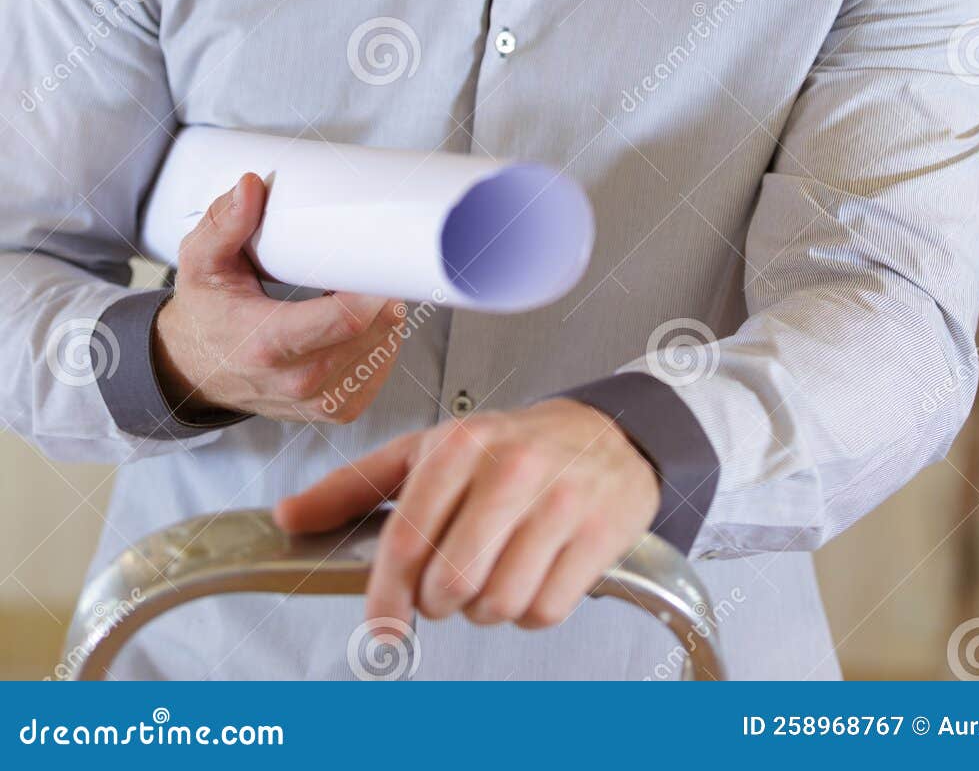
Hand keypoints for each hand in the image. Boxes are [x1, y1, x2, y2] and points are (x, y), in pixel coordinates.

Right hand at [151, 172, 407, 424]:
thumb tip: (252, 186)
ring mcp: (322, 402)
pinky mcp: (338, 411)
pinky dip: (380, 340)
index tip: (380, 254)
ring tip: (355, 287)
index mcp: (268, 344)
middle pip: (378, 331)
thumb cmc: (206, 310)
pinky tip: (359, 320)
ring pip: (386, 349)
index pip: (347, 319)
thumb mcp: (201, 261)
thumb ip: (224, 223)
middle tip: (370, 260)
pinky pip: (382, 369)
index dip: (376, 285)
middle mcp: (299, 381)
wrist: (195, 370)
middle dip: (383, 290)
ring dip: (383, 314)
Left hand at [272, 398, 660, 631]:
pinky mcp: (598, 533)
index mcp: (460, 444)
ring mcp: (560, 501)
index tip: (384, 630)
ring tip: (497, 569)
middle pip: (451, 585)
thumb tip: (288, 517)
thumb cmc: (507, 445)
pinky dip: (532, 610)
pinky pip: (545, 611)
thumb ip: (353, 487)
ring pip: (499, 604)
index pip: (406, 542)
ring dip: (489, 607)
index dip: (387, 600)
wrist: (605, 433)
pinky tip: (534, 572)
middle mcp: (511, 468)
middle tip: (452, 582)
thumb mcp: (426, 451)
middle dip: (442, 601)